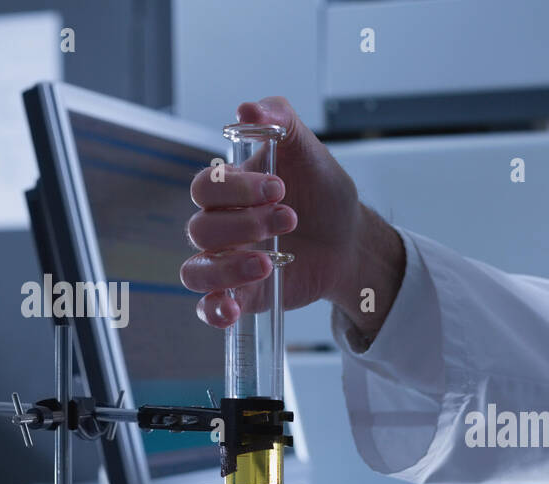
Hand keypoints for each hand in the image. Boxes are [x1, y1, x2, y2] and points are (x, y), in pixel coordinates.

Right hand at [180, 97, 405, 337]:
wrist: (351, 240)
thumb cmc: (323, 194)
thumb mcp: (309, 151)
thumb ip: (280, 121)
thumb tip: (246, 109)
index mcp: (227, 191)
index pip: (206, 187)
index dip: (237, 188)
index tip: (280, 188)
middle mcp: (220, 227)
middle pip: (202, 229)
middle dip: (247, 223)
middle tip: (291, 218)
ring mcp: (228, 264)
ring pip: (197, 271)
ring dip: (228, 268)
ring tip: (267, 263)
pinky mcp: (243, 295)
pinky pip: (210, 307)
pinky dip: (214, 310)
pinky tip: (231, 310)